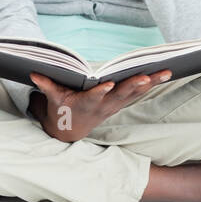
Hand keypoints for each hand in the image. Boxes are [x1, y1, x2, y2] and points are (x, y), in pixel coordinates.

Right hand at [28, 68, 174, 141]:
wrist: (72, 129)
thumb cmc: (63, 109)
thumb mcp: (53, 100)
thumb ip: (46, 86)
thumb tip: (34, 73)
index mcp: (86, 103)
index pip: (94, 97)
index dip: (101, 92)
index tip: (108, 84)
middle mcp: (104, 105)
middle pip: (121, 94)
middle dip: (134, 86)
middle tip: (146, 77)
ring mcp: (115, 104)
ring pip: (135, 93)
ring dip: (150, 83)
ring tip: (166, 72)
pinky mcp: (121, 101)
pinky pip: (139, 92)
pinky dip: (151, 83)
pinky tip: (165, 73)